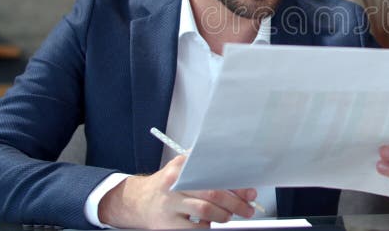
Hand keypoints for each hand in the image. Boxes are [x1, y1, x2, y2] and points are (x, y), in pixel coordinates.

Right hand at [98, 155, 256, 227]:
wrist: (138, 201)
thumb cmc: (168, 186)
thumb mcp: (183, 170)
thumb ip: (208, 171)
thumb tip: (242, 185)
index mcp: (182, 165)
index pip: (215, 172)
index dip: (236, 184)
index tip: (250, 192)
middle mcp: (174, 182)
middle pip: (212, 192)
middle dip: (236, 203)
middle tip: (248, 209)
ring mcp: (169, 203)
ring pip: (205, 210)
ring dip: (223, 216)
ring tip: (228, 216)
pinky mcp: (167, 223)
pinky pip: (194, 228)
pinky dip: (206, 227)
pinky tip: (208, 224)